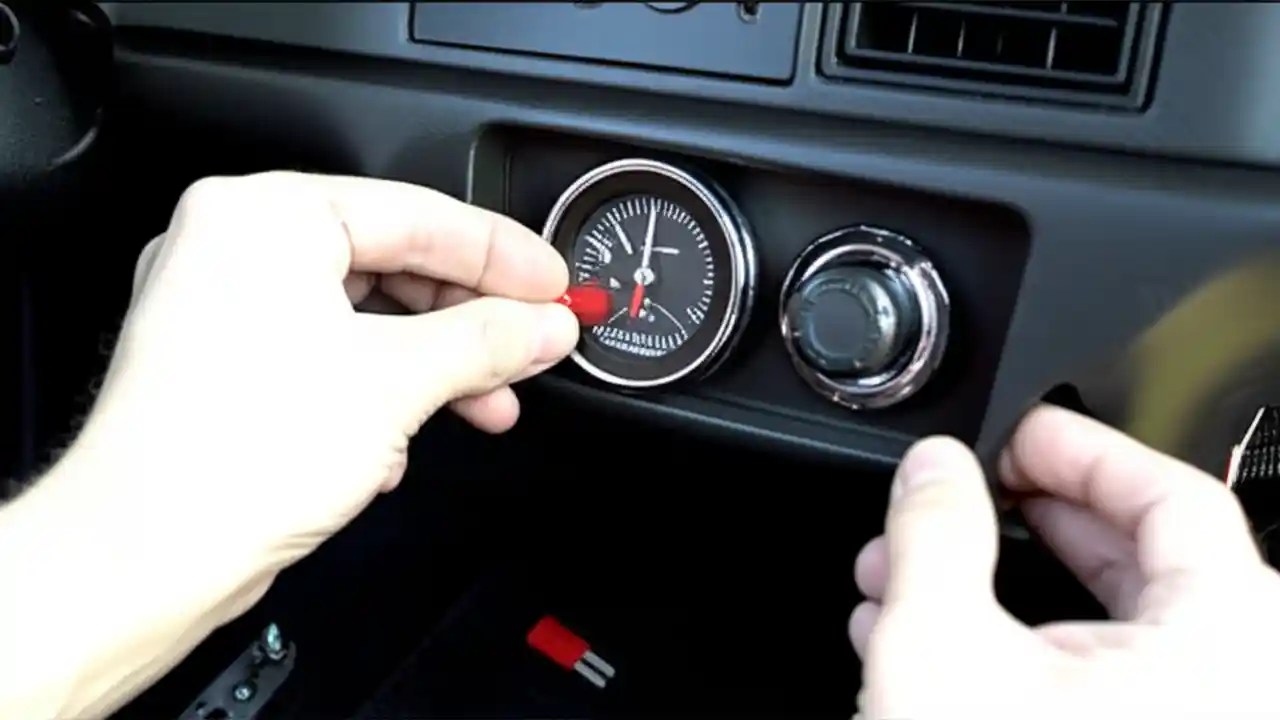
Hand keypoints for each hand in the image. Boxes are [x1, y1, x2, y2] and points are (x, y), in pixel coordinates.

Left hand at [75, 171, 577, 559]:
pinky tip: (405, 439)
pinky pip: (328, 353)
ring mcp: (223, 305)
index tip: (553, 286)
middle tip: (531, 344)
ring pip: (363, 316)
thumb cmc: (232, 454)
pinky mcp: (225, 364)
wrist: (146, 556)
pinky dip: (380, 388)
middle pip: (392, 263)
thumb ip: (488, 339)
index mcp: (266, 215)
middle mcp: (234, 246)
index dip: (503, 255)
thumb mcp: (399, 381)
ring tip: (486, 401)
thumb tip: (542, 324)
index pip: (418, 214)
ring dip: (434, 364)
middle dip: (471, 320)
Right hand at [849, 406, 1279, 718]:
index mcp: (1228, 643)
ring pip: (1102, 626)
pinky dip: (1013, 651)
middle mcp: (1234, 686)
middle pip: (1136, 558)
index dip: (1080, 451)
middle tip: (973, 495)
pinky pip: (1090, 682)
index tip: (1018, 440)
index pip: (1175, 495)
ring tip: (913, 578)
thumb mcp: (941, 647)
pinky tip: (931, 646)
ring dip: (996, 589)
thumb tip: (933, 468)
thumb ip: (935, 533)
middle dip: (1021, 521)